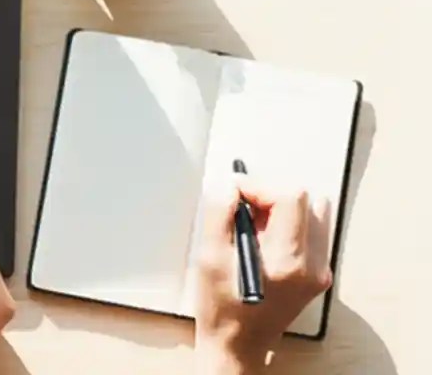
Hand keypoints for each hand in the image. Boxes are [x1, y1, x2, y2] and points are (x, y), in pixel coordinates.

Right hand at [193, 176, 332, 373]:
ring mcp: (319, 270)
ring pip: (313, 212)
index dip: (258, 185)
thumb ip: (219, 214)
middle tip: (242, 210)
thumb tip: (228, 185)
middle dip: (269, 195)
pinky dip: (289, 224)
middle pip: (304, 199)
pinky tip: (265, 239)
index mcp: (287, 260)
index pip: (289, 196)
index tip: (235, 192)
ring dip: (281, 208)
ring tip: (254, 226)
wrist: (237, 344)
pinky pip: (312, 230)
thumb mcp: (209, 257)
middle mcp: (312, 265)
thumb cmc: (221, 308)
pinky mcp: (318, 274)